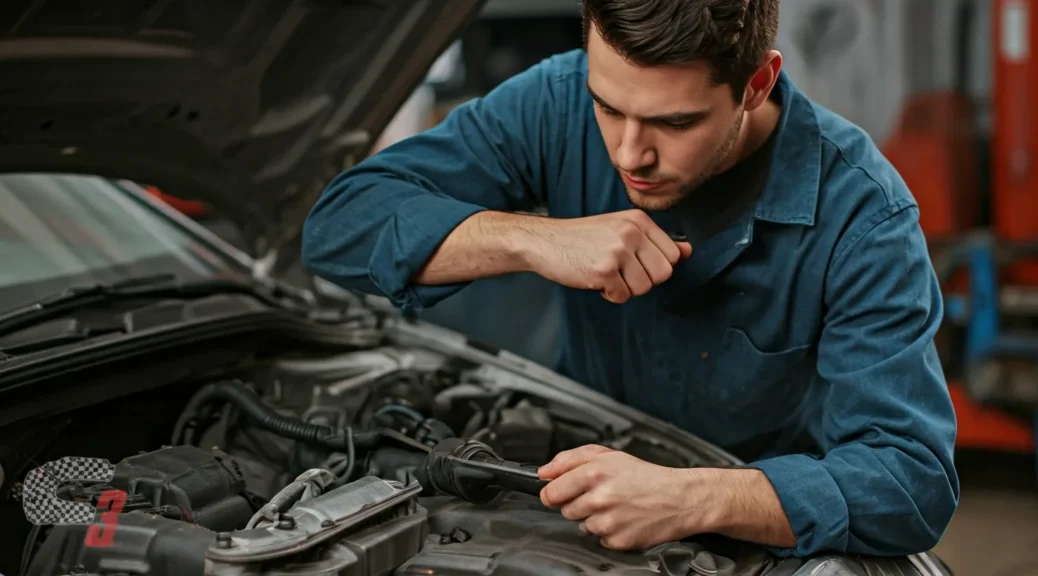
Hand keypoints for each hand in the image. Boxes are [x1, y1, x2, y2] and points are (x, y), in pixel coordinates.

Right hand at [522, 210, 692, 302]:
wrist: (545, 241)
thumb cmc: (582, 238)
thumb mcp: (621, 229)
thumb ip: (655, 241)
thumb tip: (688, 251)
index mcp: (639, 220)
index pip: (673, 255)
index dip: (655, 266)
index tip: (636, 263)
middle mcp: (631, 232)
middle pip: (664, 274)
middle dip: (644, 280)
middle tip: (622, 272)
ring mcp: (618, 251)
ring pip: (644, 287)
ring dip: (626, 288)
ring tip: (607, 274)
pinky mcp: (604, 270)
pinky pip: (622, 296)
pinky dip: (610, 294)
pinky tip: (595, 279)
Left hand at [537, 445, 708, 549]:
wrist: (679, 498)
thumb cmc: (645, 476)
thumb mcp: (608, 455)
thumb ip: (570, 459)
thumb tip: (544, 472)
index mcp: (593, 473)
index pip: (550, 492)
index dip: (553, 493)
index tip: (560, 493)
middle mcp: (599, 498)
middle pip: (564, 510)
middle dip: (577, 503)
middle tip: (600, 496)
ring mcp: (608, 522)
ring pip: (582, 525)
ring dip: (594, 518)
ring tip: (616, 506)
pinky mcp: (617, 541)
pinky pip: (600, 539)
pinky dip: (609, 532)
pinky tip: (624, 519)